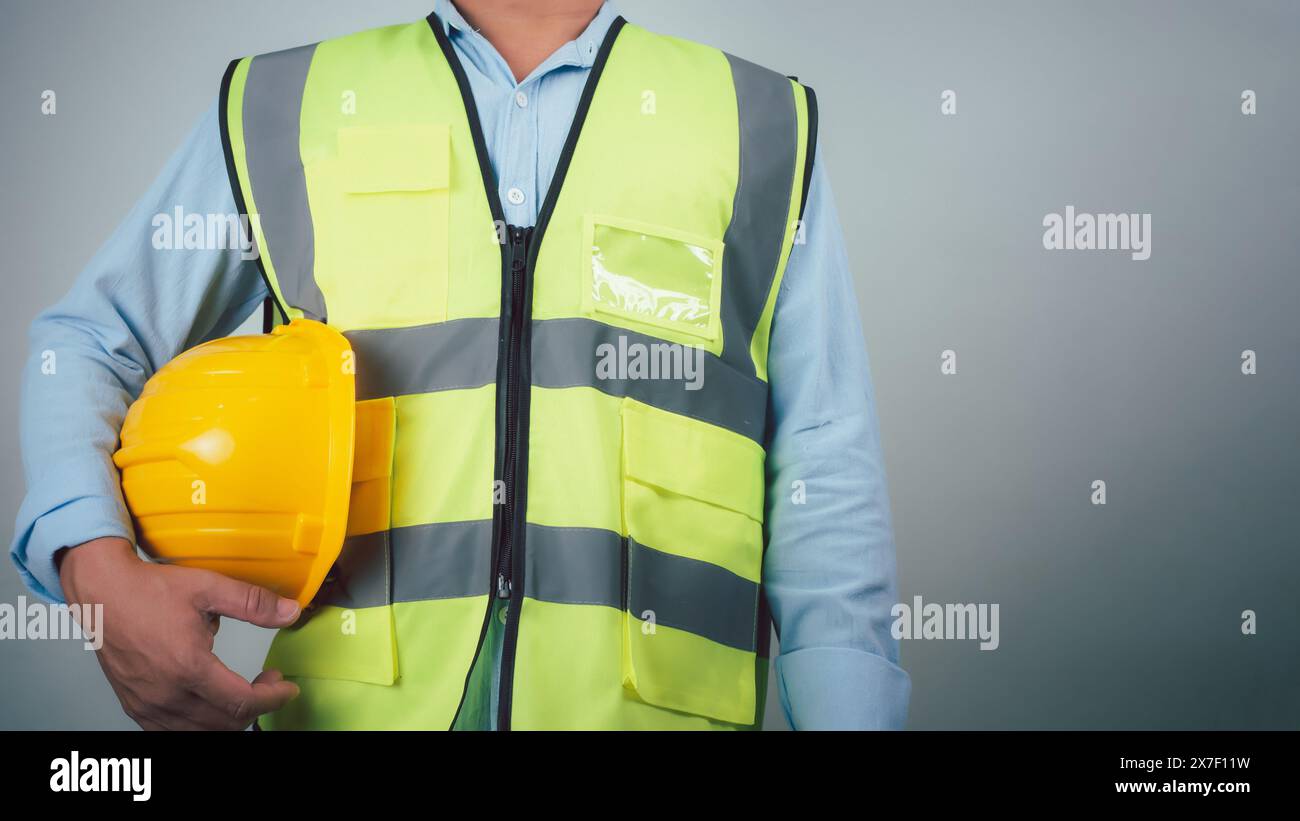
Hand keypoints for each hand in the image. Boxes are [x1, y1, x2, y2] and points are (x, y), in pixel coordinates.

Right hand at [59, 536, 301, 729]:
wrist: (103, 592)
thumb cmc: (148, 590)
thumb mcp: (209, 587)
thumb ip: (253, 603)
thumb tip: (291, 612)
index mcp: (188, 667)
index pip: (242, 703)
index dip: (272, 699)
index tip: (286, 688)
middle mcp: (166, 694)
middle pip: (225, 722)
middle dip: (257, 706)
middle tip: (268, 682)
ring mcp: (148, 704)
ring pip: (201, 732)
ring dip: (230, 718)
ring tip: (243, 691)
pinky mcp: (135, 706)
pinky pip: (173, 732)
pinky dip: (200, 725)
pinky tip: (211, 703)